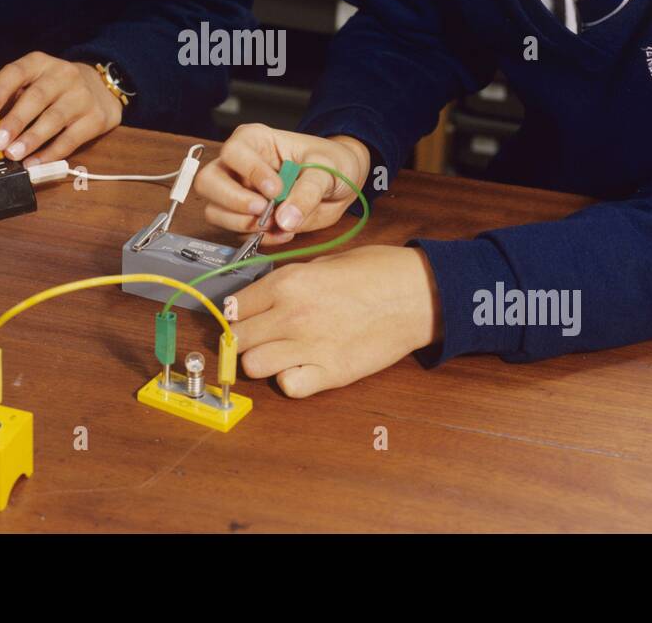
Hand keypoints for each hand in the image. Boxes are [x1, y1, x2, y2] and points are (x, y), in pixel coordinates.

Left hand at [0, 52, 122, 164]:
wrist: (102, 87)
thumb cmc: (56, 88)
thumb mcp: (34, 80)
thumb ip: (13, 97)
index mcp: (40, 63)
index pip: (16, 72)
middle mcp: (62, 76)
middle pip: (37, 98)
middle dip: (15, 121)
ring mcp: (82, 96)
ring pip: (54, 119)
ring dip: (31, 139)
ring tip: (13, 154)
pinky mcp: (95, 118)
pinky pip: (70, 139)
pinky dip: (50, 153)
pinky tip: (34, 163)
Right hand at [195, 123, 370, 244]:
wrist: (340, 183)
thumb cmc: (331, 162)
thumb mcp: (326, 170)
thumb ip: (307, 191)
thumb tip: (286, 218)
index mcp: (254, 140)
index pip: (233, 152)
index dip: (250, 172)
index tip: (276, 190)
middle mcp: (238, 165)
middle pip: (208, 182)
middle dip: (234, 202)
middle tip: (264, 211)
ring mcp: (237, 192)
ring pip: (215, 211)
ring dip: (243, 224)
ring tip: (278, 224)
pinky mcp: (244, 216)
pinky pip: (236, 233)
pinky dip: (258, 238)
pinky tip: (283, 232)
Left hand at [231, 245, 442, 397]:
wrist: (418, 294)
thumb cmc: (376, 272)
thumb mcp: (322, 264)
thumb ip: (288, 283)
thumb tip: (261, 299)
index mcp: (287, 282)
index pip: (233, 307)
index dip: (233, 313)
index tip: (240, 317)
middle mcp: (291, 316)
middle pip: (236, 339)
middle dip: (241, 339)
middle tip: (257, 336)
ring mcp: (309, 347)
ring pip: (253, 366)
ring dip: (261, 361)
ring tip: (279, 352)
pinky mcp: (331, 373)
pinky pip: (288, 387)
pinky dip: (290, 380)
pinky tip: (302, 367)